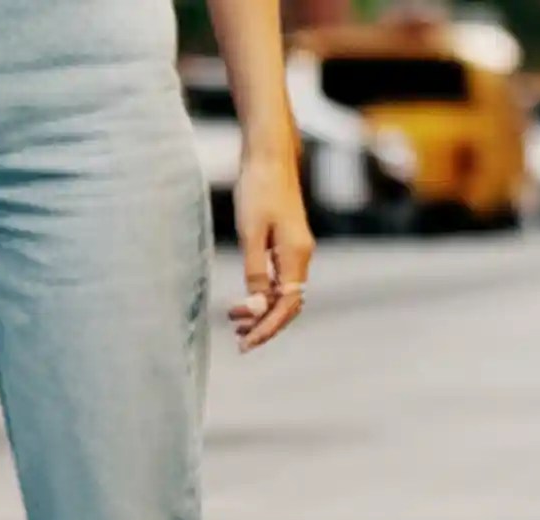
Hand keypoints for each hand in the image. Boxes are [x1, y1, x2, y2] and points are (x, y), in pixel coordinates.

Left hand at [227, 155, 314, 352]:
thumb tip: (258, 306)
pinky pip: (281, 280)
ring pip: (285, 293)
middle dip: (266, 325)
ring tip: (237, 324)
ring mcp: (296, 250)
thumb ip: (255, 271)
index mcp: (296, 255)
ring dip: (264, 312)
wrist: (269, 158)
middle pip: (289, 304)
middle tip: (239, 341)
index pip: (286, 305)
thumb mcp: (250, 233)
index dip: (267, 327)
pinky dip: (265, 295)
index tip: (245, 342)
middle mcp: (302, 256)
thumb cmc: (257, 190)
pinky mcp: (288, 243)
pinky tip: (248, 302)